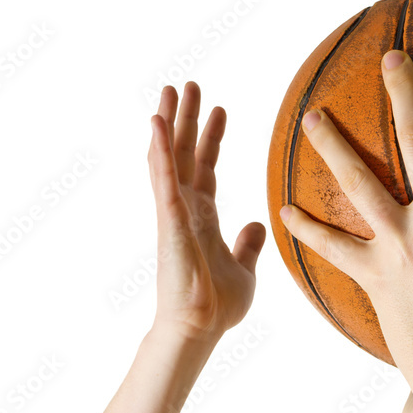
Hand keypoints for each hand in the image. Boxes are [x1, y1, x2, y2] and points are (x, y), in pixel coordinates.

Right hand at [148, 82, 265, 344]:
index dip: (211, 138)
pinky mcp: (169, 219)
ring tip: (170, 88)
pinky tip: (155, 122)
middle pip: (184, 153)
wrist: (201, 328)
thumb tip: (257, 224)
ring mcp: (174, 212)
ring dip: (169, 122)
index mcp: (203, 218)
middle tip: (189, 84)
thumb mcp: (244, 268)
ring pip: (169, 157)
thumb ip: (247, 244)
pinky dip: (159, 149)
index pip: (206, 168)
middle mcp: (185, 209)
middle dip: (186, 118)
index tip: (220, 109)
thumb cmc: (218, 306)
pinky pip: (163, 178)